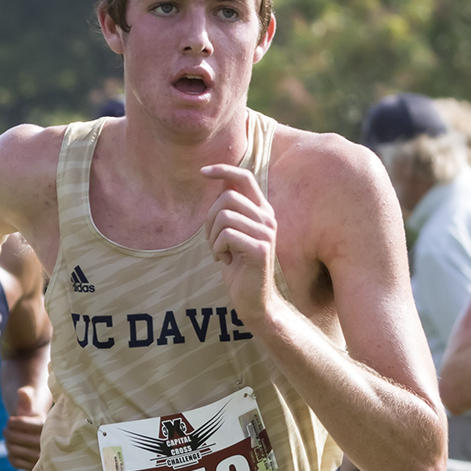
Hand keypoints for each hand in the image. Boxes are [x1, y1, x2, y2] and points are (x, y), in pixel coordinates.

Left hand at [3, 386, 44, 470]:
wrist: (44, 440)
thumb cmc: (35, 422)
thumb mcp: (32, 409)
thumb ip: (26, 399)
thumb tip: (22, 391)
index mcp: (48, 425)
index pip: (21, 423)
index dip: (12, 422)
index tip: (10, 421)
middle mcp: (47, 443)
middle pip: (14, 437)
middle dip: (7, 433)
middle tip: (6, 431)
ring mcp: (42, 458)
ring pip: (14, 450)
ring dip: (8, 444)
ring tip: (10, 440)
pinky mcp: (36, 469)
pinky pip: (15, 462)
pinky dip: (11, 456)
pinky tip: (14, 450)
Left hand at [200, 164, 280, 329]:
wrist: (254, 300)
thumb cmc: (240, 267)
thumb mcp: (233, 233)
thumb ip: (231, 209)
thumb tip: (220, 180)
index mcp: (262, 211)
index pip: (245, 177)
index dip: (223, 169)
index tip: (202, 172)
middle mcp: (268, 218)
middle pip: (226, 197)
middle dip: (209, 218)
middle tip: (212, 241)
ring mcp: (266, 233)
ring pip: (224, 216)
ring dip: (212, 237)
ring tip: (220, 252)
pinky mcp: (260, 249)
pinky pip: (226, 235)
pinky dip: (217, 249)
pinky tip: (225, 262)